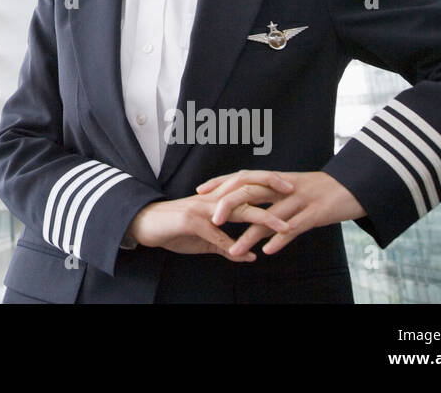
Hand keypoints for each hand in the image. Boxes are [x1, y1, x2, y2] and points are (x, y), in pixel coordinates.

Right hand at [128, 171, 296, 261]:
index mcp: (217, 199)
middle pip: (247, 190)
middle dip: (272, 190)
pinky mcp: (191, 221)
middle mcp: (212, 199)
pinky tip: (245, 254)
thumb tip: (249, 256)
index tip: (290, 187)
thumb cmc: (173, 229)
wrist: (144, 224)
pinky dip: (232, 245)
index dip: (268, 183)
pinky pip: (216, 234)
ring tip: (283, 227)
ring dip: (263, 219)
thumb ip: (226, 245)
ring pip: (238, 210)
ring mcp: (202, 209)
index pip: (246, 186)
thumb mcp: (204, 239)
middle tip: (296, 193)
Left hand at [195, 170, 366, 257]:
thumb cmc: (321, 190)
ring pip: (270, 215)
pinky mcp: (316, 213)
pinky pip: (295, 227)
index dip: (221, 183)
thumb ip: (271, 197)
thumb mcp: (292, 189)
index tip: (200, 192)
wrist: (355, 186)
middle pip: (250, 191)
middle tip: (211, 220)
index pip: (242, 177)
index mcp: (276, 179)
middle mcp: (284, 186)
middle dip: (228, 205)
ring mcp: (300, 199)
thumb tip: (249, 211)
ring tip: (233, 250)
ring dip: (250, 234)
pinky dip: (280, 239)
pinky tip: (267, 251)